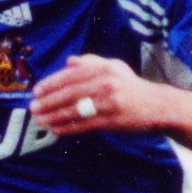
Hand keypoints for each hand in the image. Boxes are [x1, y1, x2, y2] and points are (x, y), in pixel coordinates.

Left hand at [31, 55, 170, 136]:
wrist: (158, 106)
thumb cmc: (132, 87)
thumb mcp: (115, 67)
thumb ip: (92, 62)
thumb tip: (69, 62)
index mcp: (104, 68)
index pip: (71, 75)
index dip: (51, 84)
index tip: (36, 91)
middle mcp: (106, 83)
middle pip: (70, 93)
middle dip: (48, 102)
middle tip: (33, 108)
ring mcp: (110, 102)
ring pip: (75, 110)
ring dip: (54, 116)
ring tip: (40, 120)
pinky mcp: (113, 120)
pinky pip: (85, 125)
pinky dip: (68, 128)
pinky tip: (56, 130)